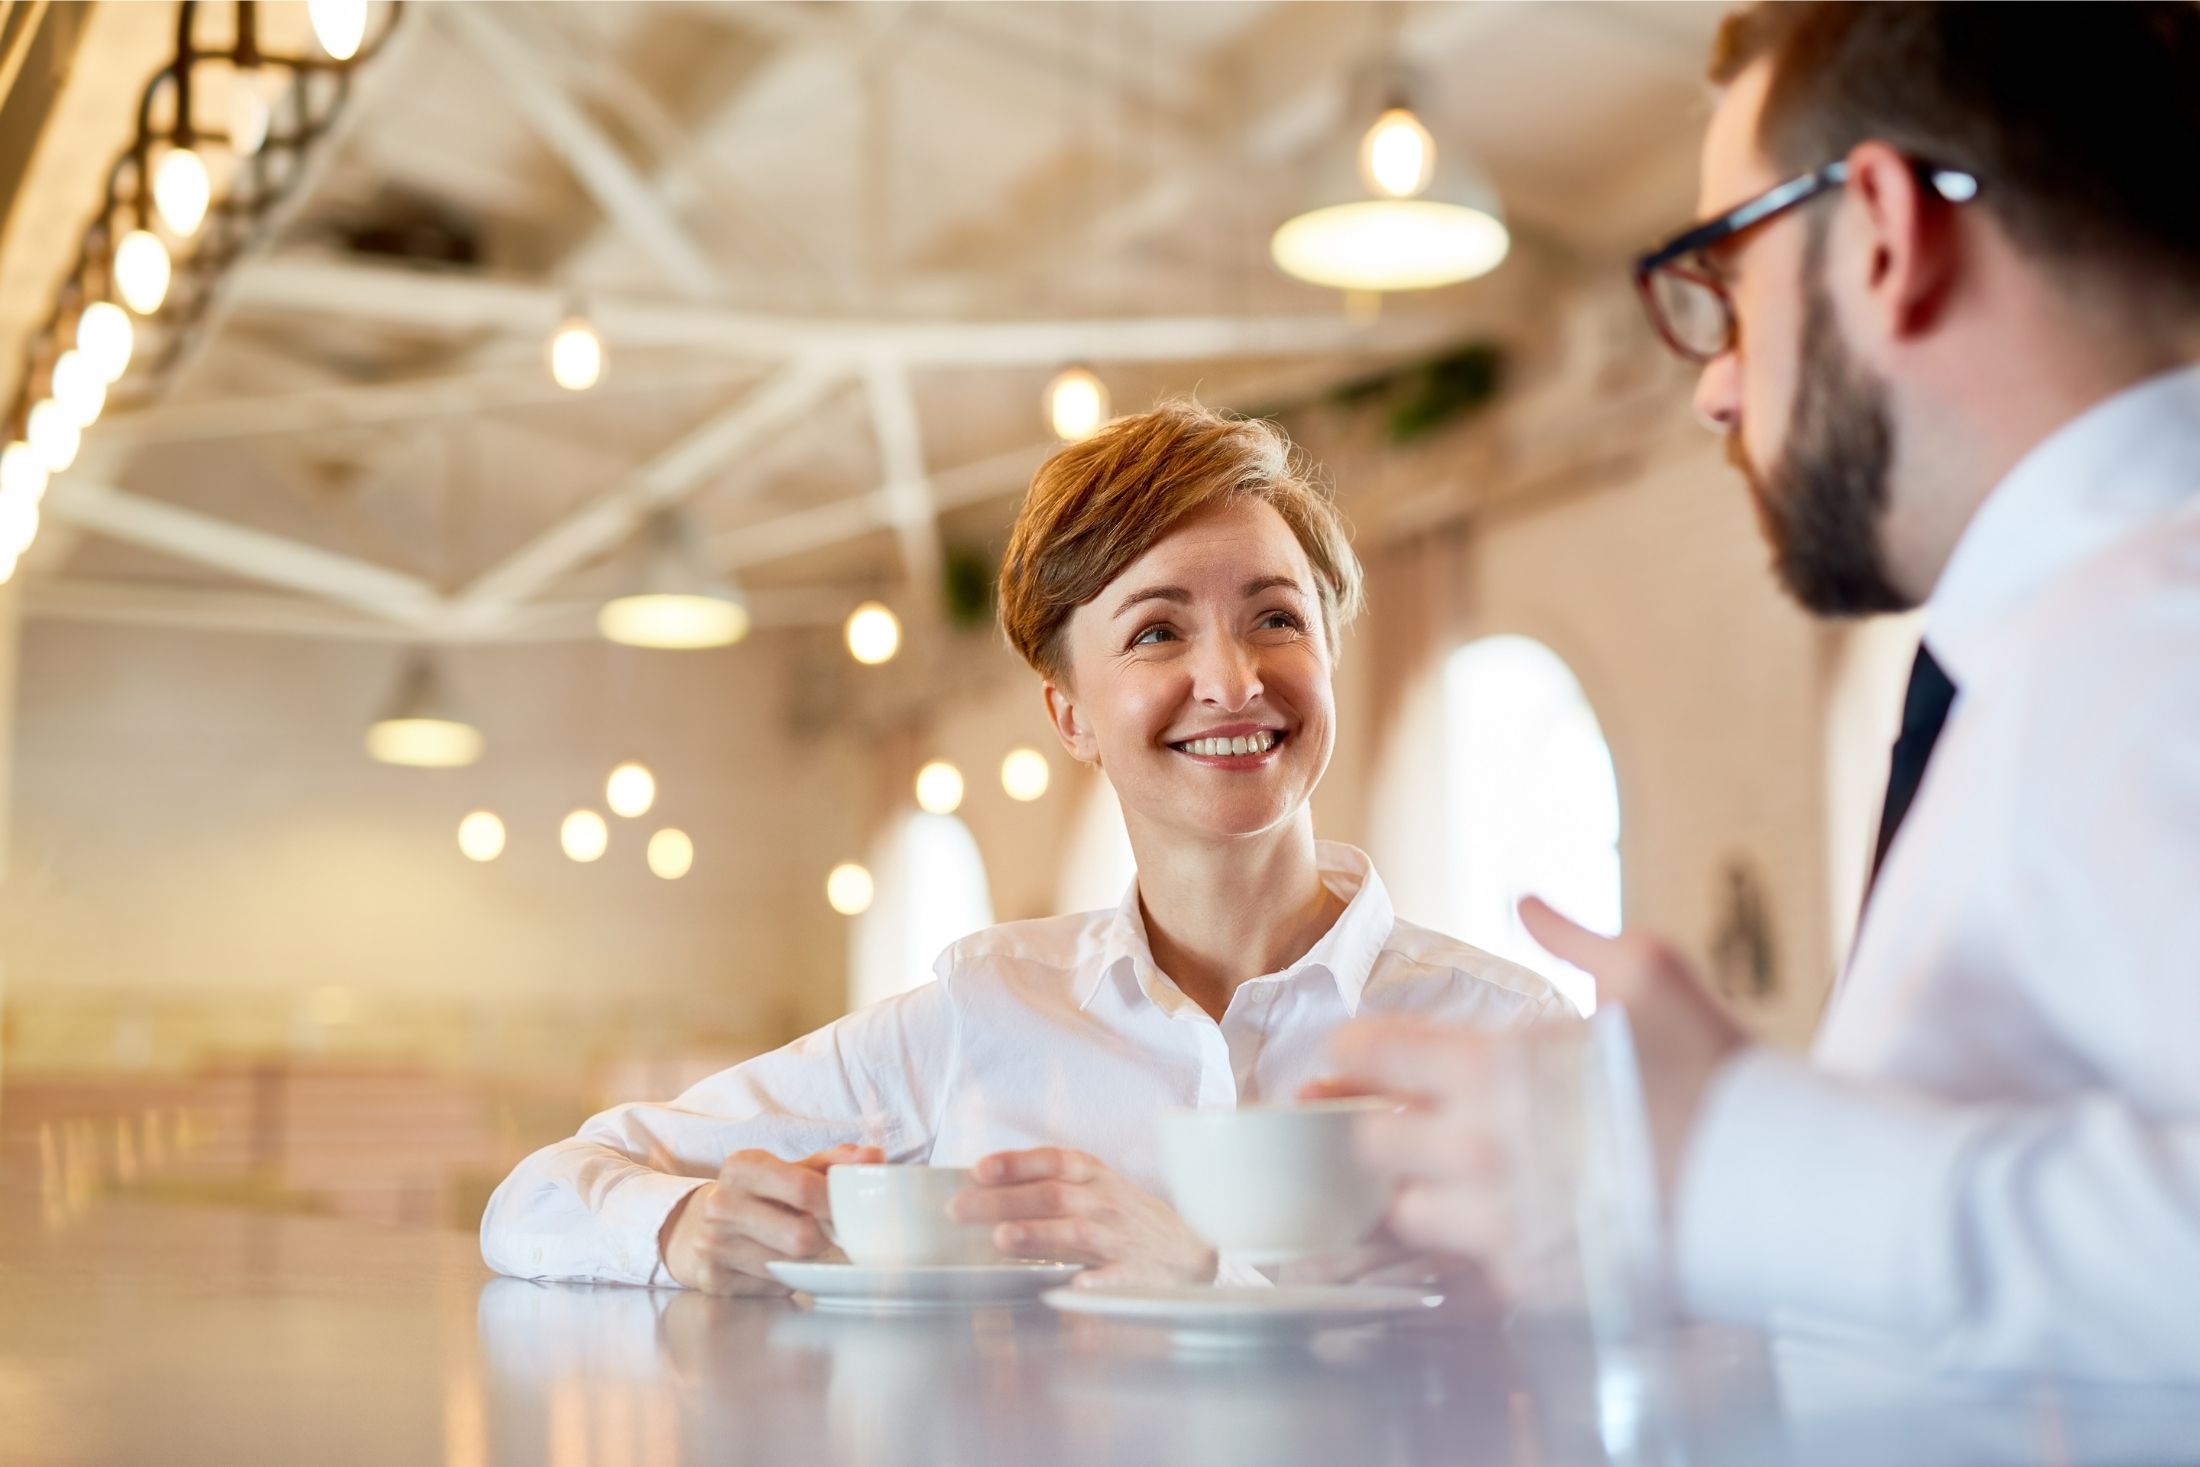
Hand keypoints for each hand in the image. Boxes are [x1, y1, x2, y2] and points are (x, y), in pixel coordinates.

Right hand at [659, 1143, 883, 1294]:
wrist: (697, 1227)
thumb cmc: (759, 1195)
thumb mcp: (790, 1170)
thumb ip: (833, 1163)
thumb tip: (873, 1158)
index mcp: (742, 1166)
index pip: (802, 1186)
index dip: (835, 1202)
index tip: (852, 1210)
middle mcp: (721, 1204)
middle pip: (800, 1235)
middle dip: (823, 1238)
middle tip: (826, 1234)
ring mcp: (713, 1244)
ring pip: (787, 1265)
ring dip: (804, 1261)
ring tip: (799, 1247)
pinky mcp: (713, 1279)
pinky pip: (769, 1287)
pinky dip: (782, 1279)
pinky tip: (776, 1264)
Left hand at [950, 1147, 1216, 1288]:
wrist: (1189, 1251)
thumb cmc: (1126, 1218)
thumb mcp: (1096, 1188)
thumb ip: (1051, 1185)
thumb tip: (983, 1188)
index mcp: (1095, 1177)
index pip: (1053, 1161)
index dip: (1016, 1163)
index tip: (978, 1170)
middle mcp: (1105, 1201)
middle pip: (1052, 1195)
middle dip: (1003, 1201)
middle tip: (959, 1210)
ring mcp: (1120, 1238)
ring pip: (1077, 1231)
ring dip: (1038, 1233)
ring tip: (1001, 1238)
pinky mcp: (1134, 1274)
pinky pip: (1114, 1277)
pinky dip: (1094, 1282)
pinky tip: (1071, 1286)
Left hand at [1331, 897, 1747, 1263]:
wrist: (1775, 1180)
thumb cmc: (1711, 1067)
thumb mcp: (1649, 972)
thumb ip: (1572, 937)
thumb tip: (1524, 900)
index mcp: (1491, 1067)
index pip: (1372, 1055)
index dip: (1351, 1052)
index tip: (1348, 1056)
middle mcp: (1478, 1148)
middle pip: (1368, 1141)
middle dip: (1383, 1123)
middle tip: (1408, 1116)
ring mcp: (1501, 1222)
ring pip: (1405, 1212)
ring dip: (1421, 1190)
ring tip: (1459, 1174)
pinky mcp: (1531, 1279)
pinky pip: (1471, 1263)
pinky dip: (1482, 1242)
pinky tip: (1517, 1219)